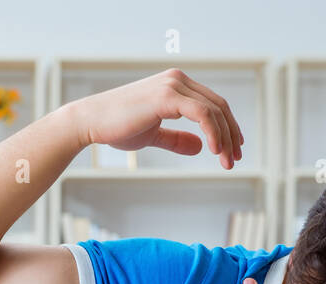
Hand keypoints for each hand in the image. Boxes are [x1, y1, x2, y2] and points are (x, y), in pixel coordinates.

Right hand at [67, 68, 243, 168]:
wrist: (91, 122)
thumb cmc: (116, 127)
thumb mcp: (152, 134)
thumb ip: (176, 139)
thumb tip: (200, 148)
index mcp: (176, 85)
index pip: (212, 104)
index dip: (227, 128)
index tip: (231, 151)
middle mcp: (177, 80)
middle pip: (218, 106)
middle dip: (231, 134)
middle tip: (234, 160)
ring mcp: (173, 85)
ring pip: (214, 111)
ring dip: (224, 138)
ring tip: (226, 162)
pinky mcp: (167, 96)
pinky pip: (202, 114)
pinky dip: (213, 133)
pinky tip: (214, 151)